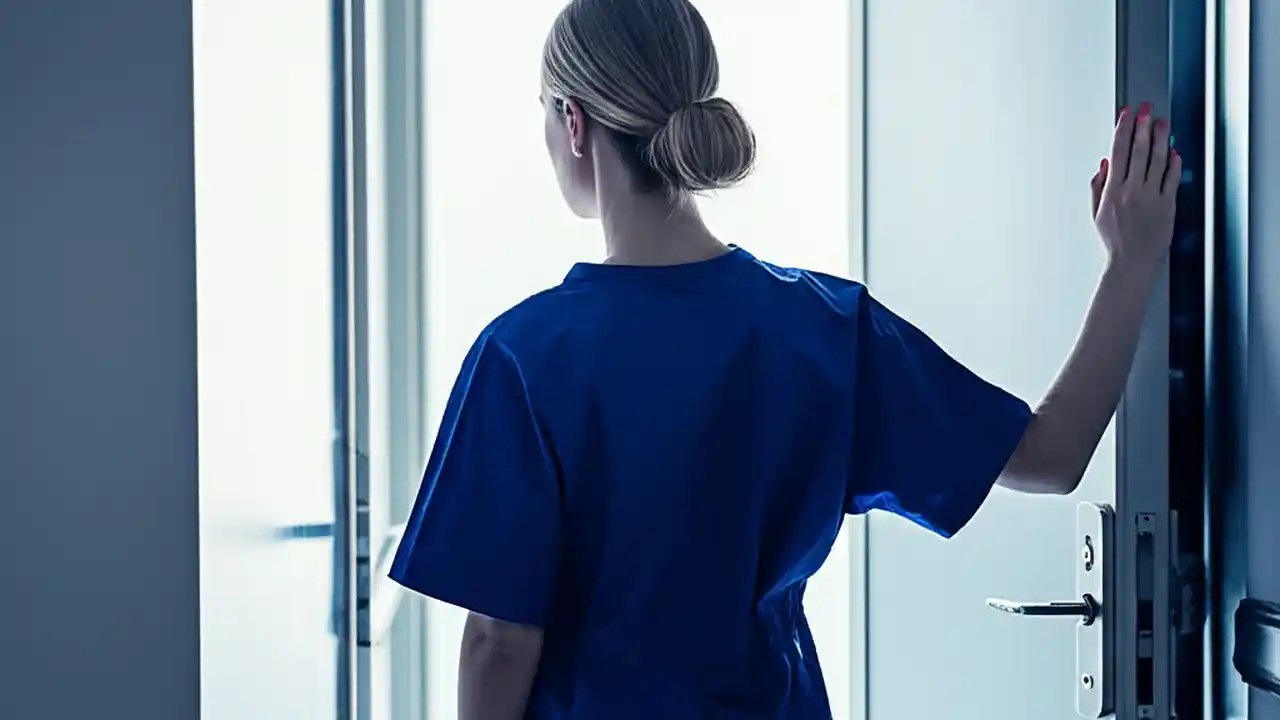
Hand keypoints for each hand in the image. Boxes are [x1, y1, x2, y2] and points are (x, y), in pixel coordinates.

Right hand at [1090, 102, 1181, 269]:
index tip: (1126, 114)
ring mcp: (1151, 197)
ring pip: (1157, 160)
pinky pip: (1172, 178)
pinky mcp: (1167, 204)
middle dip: (1142, 126)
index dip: (1122, 129)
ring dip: (1160, 138)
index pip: (1118, 152)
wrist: (1132, 262)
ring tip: (1161, 122)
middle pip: (1139, 151)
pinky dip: (1174, 162)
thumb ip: (1098, 186)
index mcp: (1112, 191)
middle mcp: (1132, 191)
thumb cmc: (1115, 240)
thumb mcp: (1096, 213)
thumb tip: (1104, 163)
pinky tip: (1174, 151)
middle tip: (1146, 109)